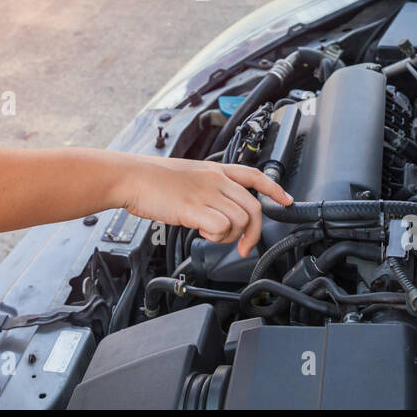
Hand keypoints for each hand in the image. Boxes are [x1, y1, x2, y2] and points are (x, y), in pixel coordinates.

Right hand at [116, 154, 292, 257]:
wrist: (131, 177)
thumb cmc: (152, 179)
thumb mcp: (188, 175)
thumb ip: (207, 189)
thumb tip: (216, 211)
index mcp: (215, 170)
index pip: (254, 176)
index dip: (274, 189)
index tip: (286, 201)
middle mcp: (215, 180)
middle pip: (254, 207)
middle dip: (254, 232)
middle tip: (245, 246)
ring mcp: (206, 193)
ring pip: (240, 220)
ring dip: (230, 235)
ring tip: (211, 234)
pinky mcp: (194, 208)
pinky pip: (221, 227)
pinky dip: (216, 236)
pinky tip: (201, 232)